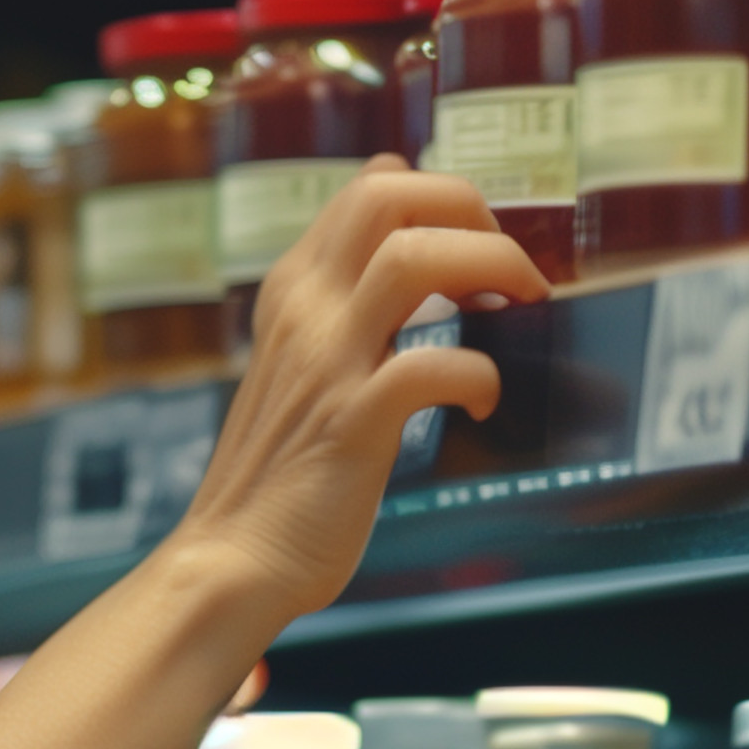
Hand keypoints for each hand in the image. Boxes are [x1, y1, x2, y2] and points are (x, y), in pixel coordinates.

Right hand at [168, 161, 548, 623]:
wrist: (233, 560)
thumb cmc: (279, 473)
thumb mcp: (301, 365)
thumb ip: (341, 306)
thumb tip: (403, 241)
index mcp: (292, 292)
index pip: (369, 189)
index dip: (439, 199)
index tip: (474, 245)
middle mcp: (305, 312)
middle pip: (390, 197)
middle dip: (469, 211)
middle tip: (503, 268)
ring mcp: (328, 364)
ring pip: (414, 257)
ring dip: (488, 267)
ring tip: (515, 307)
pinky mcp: (354, 423)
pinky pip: (436, 367)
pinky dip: (480, 378)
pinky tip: (482, 405)